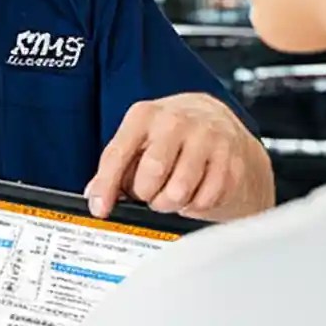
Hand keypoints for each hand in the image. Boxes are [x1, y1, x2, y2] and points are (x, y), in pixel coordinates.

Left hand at [84, 93, 273, 221]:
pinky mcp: (231, 160)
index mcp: (145, 115)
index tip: (100, 209)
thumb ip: (117, 167)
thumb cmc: (172, 136)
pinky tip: (195, 190)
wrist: (219, 122)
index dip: (106, 186)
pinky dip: (196, 204)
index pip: (118, 154)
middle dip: (146, 194)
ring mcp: (207, 138)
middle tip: (151, 192)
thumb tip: (95, 196)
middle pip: (151, 175)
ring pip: (179, 192)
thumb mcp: (140, 140)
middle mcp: (176, 121)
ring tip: (172, 191)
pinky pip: (206, 199)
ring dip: (171, 203)